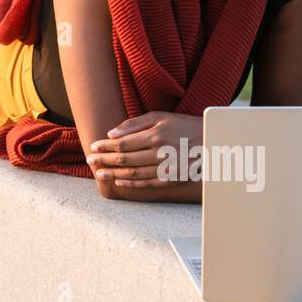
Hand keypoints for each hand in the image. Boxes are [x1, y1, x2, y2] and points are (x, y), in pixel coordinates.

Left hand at [86, 110, 202, 188]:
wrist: (211, 141)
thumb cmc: (182, 125)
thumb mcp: (160, 117)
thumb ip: (135, 124)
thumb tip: (111, 133)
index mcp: (156, 135)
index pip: (123, 143)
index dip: (105, 146)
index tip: (93, 146)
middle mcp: (160, 153)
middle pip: (125, 159)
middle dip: (104, 160)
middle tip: (89, 160)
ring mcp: (167, 169)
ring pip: (133, 173)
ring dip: (113, 173)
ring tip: (98, 173)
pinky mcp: (172, 179)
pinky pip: (147, 183)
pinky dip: (131, 184)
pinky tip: (118, 181)